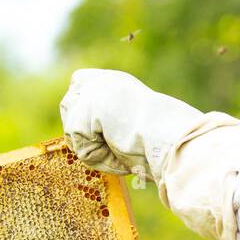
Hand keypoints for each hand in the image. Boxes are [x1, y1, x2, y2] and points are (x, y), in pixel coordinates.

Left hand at [59, 69, 201, 180]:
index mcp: (116, 81)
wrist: (171, 138)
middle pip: (68, 105)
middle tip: (110, 145)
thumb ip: (110, 120)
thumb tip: (87, 134)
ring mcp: (93, 92)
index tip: (97, 130)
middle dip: (80, 130)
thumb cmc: (164, 141)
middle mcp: (102, 81)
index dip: (80, 109)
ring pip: (72, 128)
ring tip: (122, 148)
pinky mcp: (86, 110)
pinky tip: (121, 150)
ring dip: (94, 146)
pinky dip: (99, 158)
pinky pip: (80, 147)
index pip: (79, 83)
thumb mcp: (134, 124)